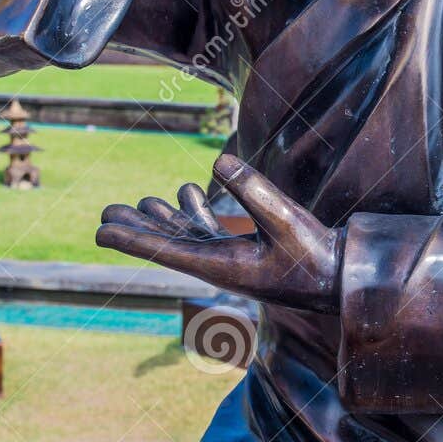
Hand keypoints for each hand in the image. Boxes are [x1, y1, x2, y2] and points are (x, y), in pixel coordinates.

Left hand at [96, 155, 340, 313]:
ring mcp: (231, 258)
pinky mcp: (245, 251)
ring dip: (162, 219)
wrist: (341, 279)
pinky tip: (187, 192)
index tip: (101, 231)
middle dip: (136, 227)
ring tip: (138, 203)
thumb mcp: (287, 221)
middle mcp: (219, 264)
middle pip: (168, 243)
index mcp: (222, 265)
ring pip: (186, 236)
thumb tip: (218, 162)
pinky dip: (194, 212)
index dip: (131, 238)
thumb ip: (254, 191)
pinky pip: (210, 232)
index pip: (166, 250)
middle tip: (104, 214)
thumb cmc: (316, 257)